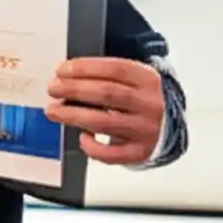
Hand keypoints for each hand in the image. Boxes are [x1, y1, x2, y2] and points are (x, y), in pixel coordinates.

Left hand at [44, 57, 163, 165]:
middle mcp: (149, 104)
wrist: (169, 126)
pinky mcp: (139, 152)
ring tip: (54, 111)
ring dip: (73, 115)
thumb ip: (107, 77)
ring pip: (104, 122)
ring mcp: (145, 130)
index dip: (84, 68)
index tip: (61, 70)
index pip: (114, 69)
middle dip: (74, 89)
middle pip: (106, 93)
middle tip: (53, 89)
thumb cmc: (141, 100)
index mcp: (147, 80)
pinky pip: (111, 154)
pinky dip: (93, 147)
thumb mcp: (133, 80)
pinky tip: (82, 137)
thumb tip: (67, 80)